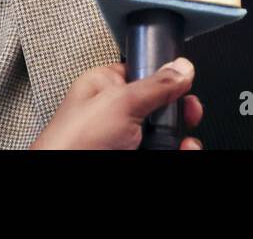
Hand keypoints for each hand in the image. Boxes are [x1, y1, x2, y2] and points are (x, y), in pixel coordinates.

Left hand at [31, 58, 203, 149]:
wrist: (63, 183)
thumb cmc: (73, 143)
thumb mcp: (121, 102)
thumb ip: (156, 84)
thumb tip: (181, 68)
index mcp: (104, 87)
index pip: (143, 73)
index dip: (166, 79)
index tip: (184, 85)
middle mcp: (114, 113)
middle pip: (159, 107)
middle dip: (179, 112)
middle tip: (188, 115)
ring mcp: (122, 139)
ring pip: (163, 134)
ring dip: (180, 137)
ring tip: (186, 142)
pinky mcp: (130, 155)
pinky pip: (160, 150)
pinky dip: (176, 150)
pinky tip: (184, 150)